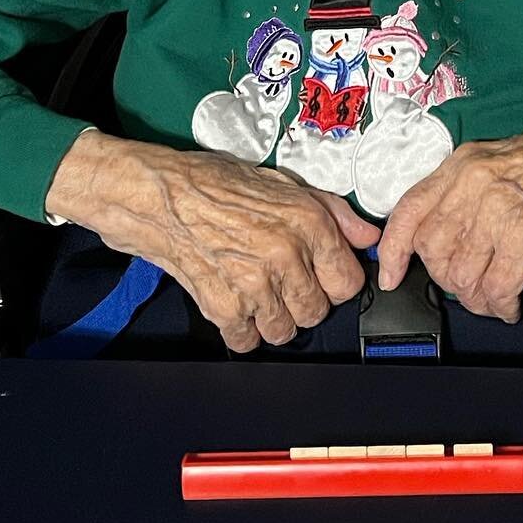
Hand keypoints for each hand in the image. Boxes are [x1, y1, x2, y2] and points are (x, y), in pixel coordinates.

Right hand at [46, 133, 370, 350]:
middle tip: (281, 281)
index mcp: (307, 222)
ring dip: (271, 318)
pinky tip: (230, 299)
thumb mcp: (282, 182)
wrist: (156, 194)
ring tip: (254, 290)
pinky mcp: (222, 307)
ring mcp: (254, 285)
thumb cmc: (213, 183)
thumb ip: (333, 211)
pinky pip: (246, 341)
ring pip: (285, 332)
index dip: (334, 281)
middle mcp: (286, 255)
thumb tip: (367, 235)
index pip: (349, 282)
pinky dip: (239, 328)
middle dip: (302, 301)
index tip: (321, 277)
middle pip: (317, 312)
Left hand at [377, 114, 522, 322]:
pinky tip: (512, 305)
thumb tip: (445, 234)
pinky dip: (501, 306)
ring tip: (495, 301)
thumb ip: (466, 192)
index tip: (391, 276)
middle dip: (447, 280)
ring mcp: (497, 209)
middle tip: (469, 288)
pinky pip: (496, 288)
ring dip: (477, 299)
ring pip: (462, 275)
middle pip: (434, 251)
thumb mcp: (501, 163)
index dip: (395, 250)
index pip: (409, 210)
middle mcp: (473, 183)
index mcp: (463, 164)